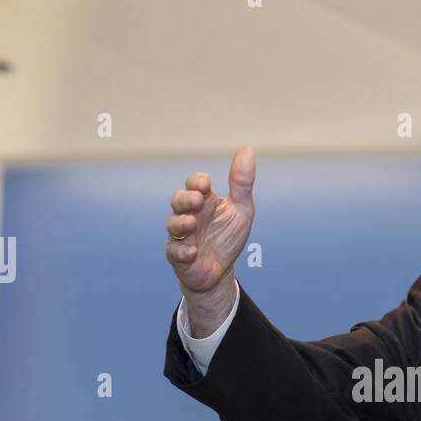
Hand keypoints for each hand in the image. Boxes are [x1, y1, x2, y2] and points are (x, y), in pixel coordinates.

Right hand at [166, 146, 255, 333]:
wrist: (220, 271)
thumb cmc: (227, 236)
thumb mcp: (240, 209)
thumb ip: (241, 183)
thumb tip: (247, 149)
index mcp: (204, 201)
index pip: (194, 184)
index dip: (197, 182)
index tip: (206, 185)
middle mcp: (189, 215)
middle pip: (178, 200)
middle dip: (186, 199)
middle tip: (197, 200)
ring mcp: (181, 236)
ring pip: (173, 225)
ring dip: (181, 223)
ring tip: (191, 223)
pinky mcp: (179, 257)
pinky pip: (175, 253)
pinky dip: (183, 251)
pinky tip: (192, 251)